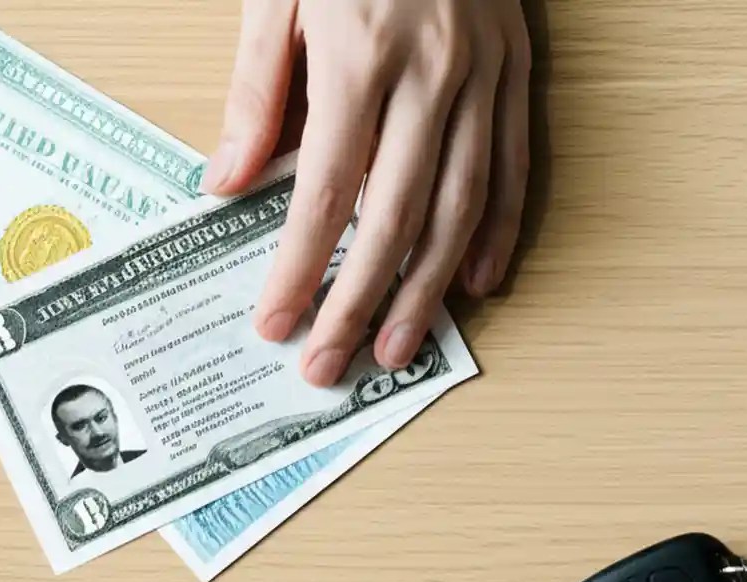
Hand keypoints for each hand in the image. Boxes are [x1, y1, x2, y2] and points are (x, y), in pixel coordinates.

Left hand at [202, 0, 531, 385]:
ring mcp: (485, 76)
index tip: (275, 321)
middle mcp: (431, 73)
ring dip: (429, 288)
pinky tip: (479, 283)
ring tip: (398, 347)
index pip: (326, 187)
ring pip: (462, 205)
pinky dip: (500, 231)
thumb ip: (257, 90)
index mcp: (360, 51)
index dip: (300, 264)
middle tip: (329, 363)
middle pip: (395, 214)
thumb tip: (228, 182)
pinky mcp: (517, 72)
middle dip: (358, 299)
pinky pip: (516, 167)